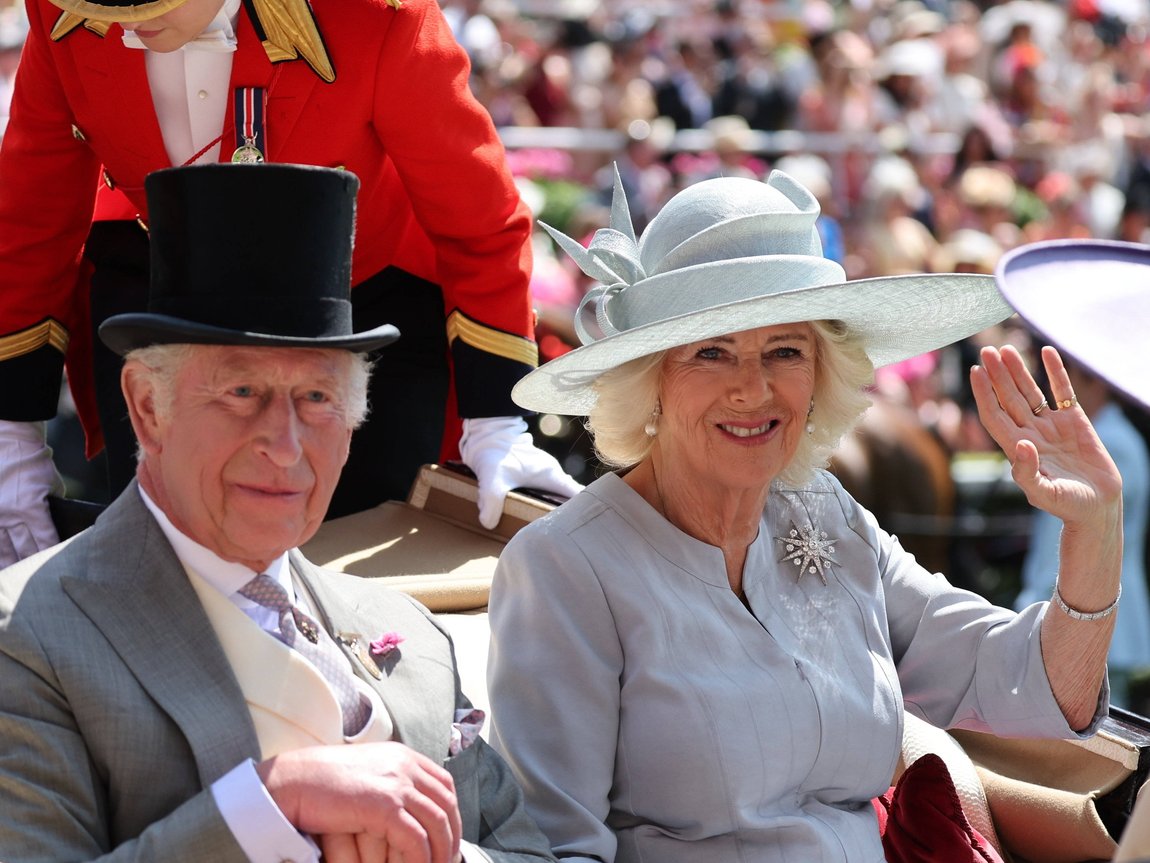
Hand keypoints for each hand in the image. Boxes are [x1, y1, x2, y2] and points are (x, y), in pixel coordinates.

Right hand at [0, 420, 63, 567]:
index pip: (45, 540)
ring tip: (19, 579)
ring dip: (12, 565)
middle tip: (43, 582)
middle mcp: (10, 515)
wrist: (10, 442)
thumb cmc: (37, 464)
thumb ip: (55, 509)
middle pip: (24, 550)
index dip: (52, 556)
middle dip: (34, 566)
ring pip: (3, 550)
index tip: (58, 568)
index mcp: (31, 508)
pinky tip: (4, 566)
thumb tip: (62, 528)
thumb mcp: (54, 486)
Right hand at [256, 742, 461, 862]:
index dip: (452, 812)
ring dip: (441, 853)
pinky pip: (415, 840)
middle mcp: (406, 766)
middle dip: (452, 835)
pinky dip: (421, 860)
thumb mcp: (367, 773)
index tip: (449, 836)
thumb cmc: (322, 781)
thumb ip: (390, 781)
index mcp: (403, 756)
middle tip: (448, 861)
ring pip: (437, 824)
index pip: (444, 784)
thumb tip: (408, 806)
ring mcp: (397, 784)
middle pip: (447, 804)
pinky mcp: (384, 807)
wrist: (292, 780)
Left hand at [459, 416, 583, 528]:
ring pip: (559, 495)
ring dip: (556, 510)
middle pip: (571, 498)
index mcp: (552, 475)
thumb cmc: (495, 454)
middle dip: (569, 516)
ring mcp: (545, 473)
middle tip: (564, 536)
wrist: (487, 435)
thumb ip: (490, 503)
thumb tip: (489, 523)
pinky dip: (545, 505)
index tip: (582, 527)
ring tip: (551, 533)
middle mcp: (553, 474)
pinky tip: (534, 519)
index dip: (583, 511)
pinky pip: (548, 493)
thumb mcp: (492, 480)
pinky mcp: (534, 476)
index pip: (578, 495)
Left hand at [970, 345, 1121, 527]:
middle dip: (997, 376)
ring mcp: (1051, 425)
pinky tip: (1046, 352)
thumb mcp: (1043, 493)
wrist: (1097, 507)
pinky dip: (1055, 372)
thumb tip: (1021, 446)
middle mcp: (1030, 432)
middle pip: (1008, 398)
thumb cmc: (1066, 505)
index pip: (994, 415)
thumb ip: (1027, 473)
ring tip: (1006, 350)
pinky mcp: (1074, 421)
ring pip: (1030, 391)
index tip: (976, 372)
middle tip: (986, 350)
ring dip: (1018, 371)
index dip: (983, 394)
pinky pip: (1062, 391)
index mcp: (1017, 448)